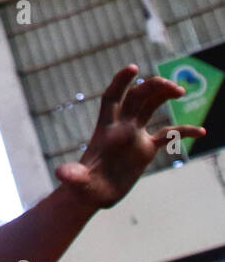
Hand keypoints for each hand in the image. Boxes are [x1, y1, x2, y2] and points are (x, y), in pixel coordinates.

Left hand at [56, 65, 205, 209]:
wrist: (91, 194)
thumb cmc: (83, 187)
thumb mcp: (78, 181)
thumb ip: (72, 175)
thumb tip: (61, 174)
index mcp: (106, 129)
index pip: (112, 98)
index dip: (121, 82)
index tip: (133, 67)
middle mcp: (121, 128)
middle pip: (136, 98)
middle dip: (152, 87)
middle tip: (174, 86)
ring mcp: (134, 137)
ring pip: (150, 108)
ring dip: (163, 96)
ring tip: (181, 91)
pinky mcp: (145, 149)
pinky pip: (167, 134)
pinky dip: (183, 131)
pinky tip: (201, 132)